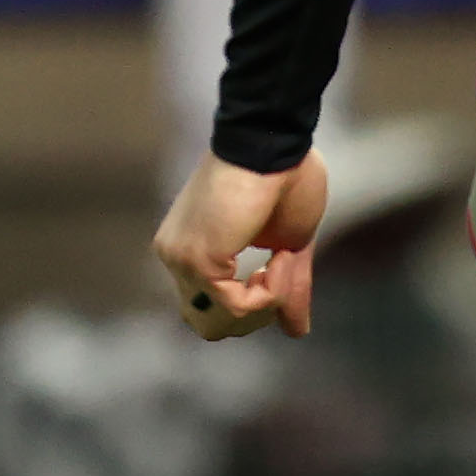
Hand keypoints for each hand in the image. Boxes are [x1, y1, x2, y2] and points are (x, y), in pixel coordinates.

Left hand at [153, 150, 330, 340]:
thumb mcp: (291, 244)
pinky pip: (235, 306)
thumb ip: (287, 286)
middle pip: (208, 324)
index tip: (280, 271)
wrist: (274, 143)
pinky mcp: (198, 259)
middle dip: (256, 312)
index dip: (250, 305)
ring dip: (264, 302)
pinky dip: (267, 294)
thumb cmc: (285, 179)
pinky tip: (279, 263)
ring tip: (282, 264)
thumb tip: (298, 331)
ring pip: (218, 322)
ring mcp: (182, 259)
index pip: (208, 307)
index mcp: (192, 249)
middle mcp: (177, 257)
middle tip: (281, 273)